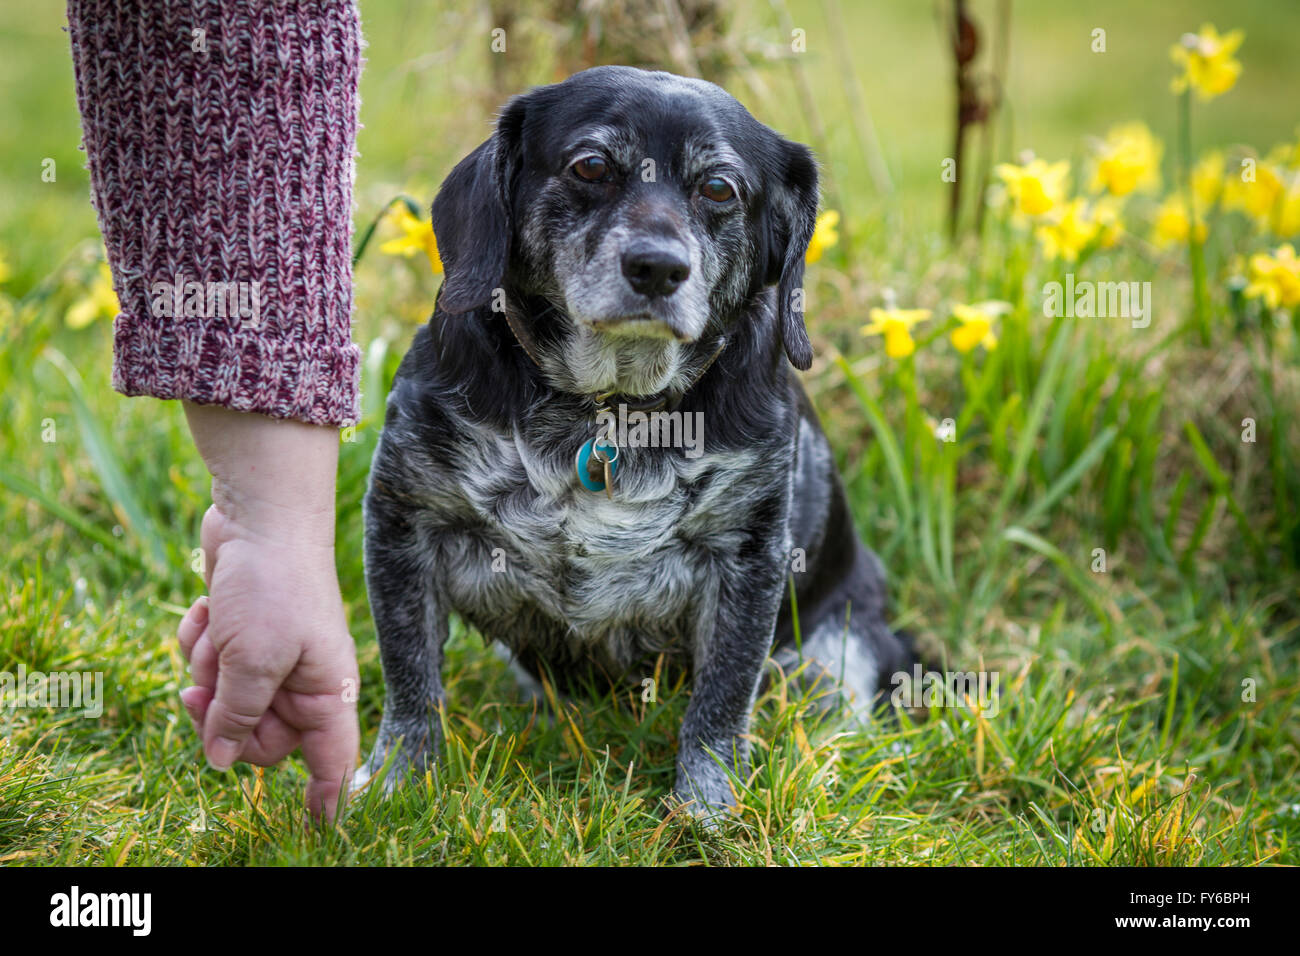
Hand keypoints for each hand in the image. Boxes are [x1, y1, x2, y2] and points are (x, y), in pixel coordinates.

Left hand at [176, 403, 358, 819]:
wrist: (258, 514)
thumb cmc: (274, 585)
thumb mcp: (253, 660)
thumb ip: (237, 716)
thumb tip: (219, 760)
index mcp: (325, 691)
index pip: (332, 760)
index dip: (326, 796)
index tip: (316, 828)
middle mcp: (302, 678)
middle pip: (258, 737)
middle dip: (222, 717)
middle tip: (199, 693)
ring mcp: (271, 655)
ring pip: (225, 699)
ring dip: (208, 668)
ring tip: (214, 631)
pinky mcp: (242, 632)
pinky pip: (210, 663)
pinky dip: (200, 640)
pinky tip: (206, 611)